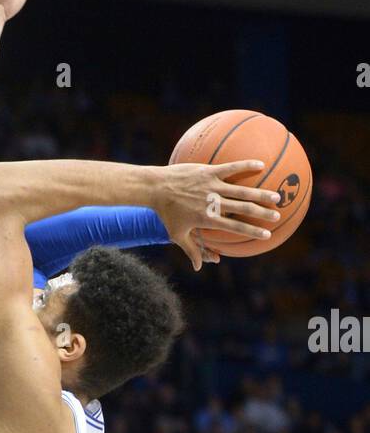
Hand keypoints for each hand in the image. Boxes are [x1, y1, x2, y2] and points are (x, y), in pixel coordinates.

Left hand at [153, 160, 281, 269]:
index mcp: (208, 219)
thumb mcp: (177, 235)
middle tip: (277, 216)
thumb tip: (198, 268)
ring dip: (260, 193)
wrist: (156, 188)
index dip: (252, 232)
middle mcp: (213, 203)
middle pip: (243, 209)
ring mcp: (212, 186)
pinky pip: (231, 168)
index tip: (266, 235)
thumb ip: (191, 250)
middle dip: (262, 213)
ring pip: (241, 190)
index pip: (235, 228)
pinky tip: (261, 164)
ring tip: (276, 196)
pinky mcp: (208, 171)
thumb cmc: (166, 213)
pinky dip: (246, 166)